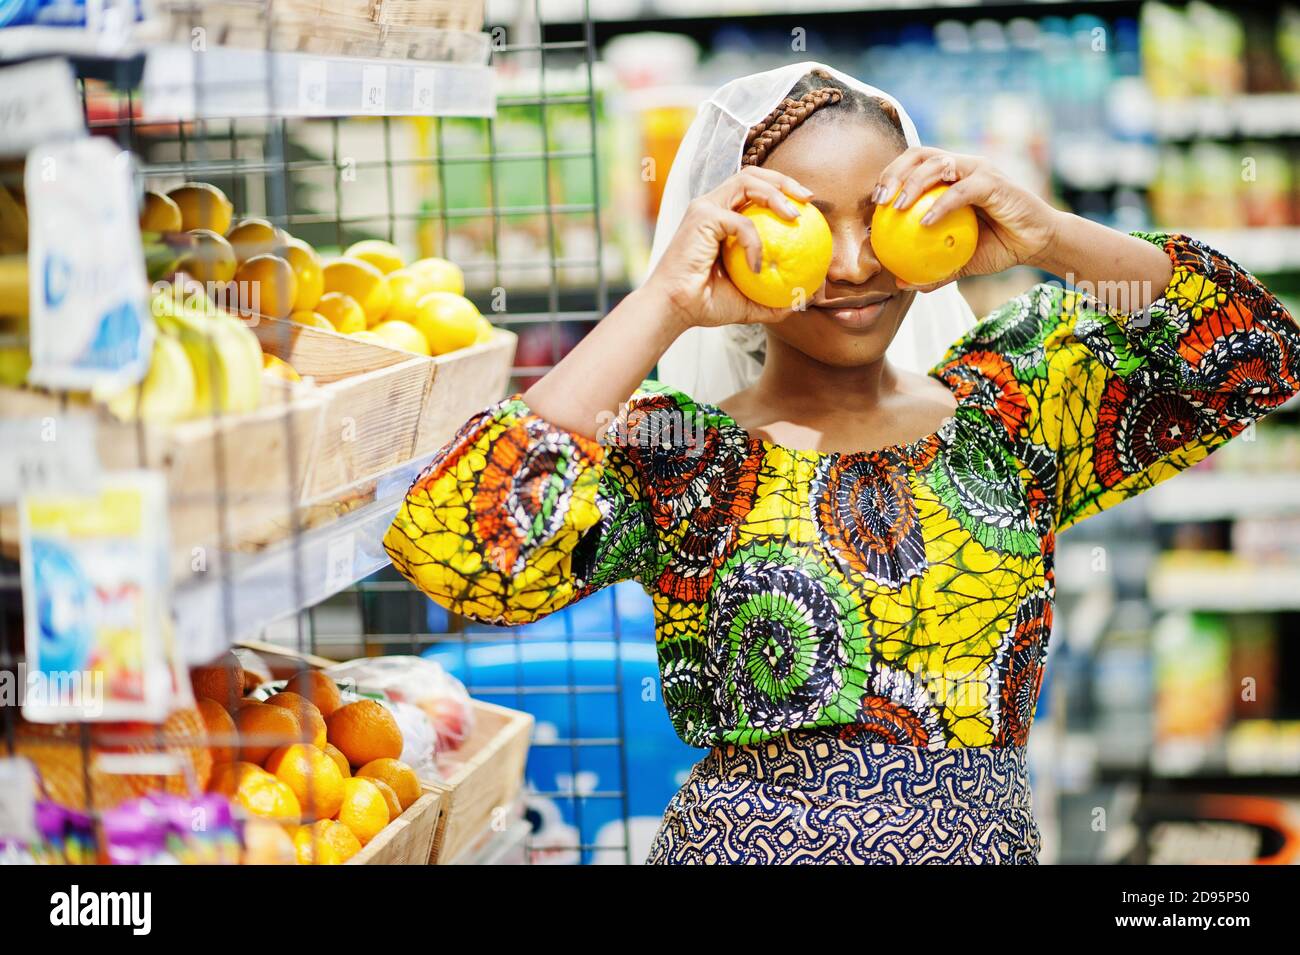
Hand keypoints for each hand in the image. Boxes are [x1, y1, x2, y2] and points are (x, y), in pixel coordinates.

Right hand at [642, 166, 814, 328]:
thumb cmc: (707, 305)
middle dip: (784, 181)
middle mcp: (712, 206)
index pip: (755, 191)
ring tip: (795, 216)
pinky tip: (759, 265)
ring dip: (776, 194)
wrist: (675, 309)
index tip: (807, 208)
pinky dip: (754, 242)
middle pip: (753, 175)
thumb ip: (775, 295)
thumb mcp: (750, 301)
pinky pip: (740, 222)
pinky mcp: (702, 217)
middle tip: (808, 200)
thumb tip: (806, 296)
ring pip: (746, 181)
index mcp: (722, 219)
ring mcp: (705, 208)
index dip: (782, 191)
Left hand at [872, 147, 1061, 291]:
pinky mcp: (994, 182)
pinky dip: (941, 204)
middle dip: (894, 172)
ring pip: (938, 164)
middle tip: (880, 201)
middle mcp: (962, 167)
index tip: (873, 204)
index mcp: (950, 178)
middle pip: (919, 155)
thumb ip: (932, 269)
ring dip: (913, 183)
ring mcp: (979, 171)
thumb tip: (900, 284)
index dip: (889, 177)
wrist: (1036, 244)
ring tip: (897, 207)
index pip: (912, 165)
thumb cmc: (998, 247)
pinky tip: (925, 222)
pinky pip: (962, 190)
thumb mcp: (959, 262)